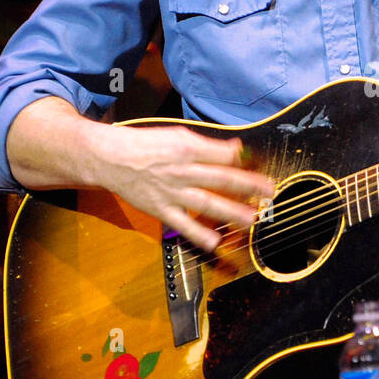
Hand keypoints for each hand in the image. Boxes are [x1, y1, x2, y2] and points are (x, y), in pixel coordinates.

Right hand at [97, 123, 275, 253]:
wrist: (110, 158)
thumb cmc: (146, 144)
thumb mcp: (178, 135)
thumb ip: (207, 145)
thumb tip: (235, 149)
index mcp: (187, 149)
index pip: (223, 155)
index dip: (244, 161)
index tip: (262, 166)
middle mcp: (182, 171)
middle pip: (221, 179)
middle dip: (248, 187)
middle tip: (268, 192)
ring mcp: (172, 192)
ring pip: (206, 204)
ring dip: (231, 213)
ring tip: (252, 220)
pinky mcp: (161, 209)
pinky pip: (183, 225)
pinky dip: (198, 235)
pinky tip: (215, 243)